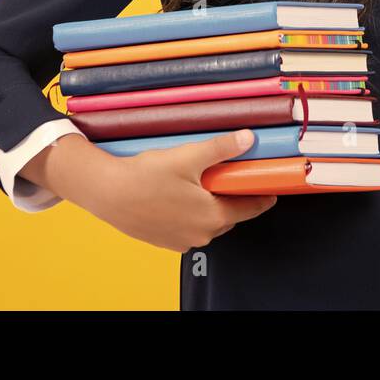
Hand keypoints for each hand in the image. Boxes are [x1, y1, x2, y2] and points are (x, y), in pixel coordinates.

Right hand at [66, 129, 278, 252]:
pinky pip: (187, 226)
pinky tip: (179, 195)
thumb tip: (247, 138)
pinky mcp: (163, 240)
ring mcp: (181, 240)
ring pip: (206, 222)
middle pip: (227, 215)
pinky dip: (189, 213)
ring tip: (202, 184)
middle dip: (231, 198)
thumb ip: (222, 148)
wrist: (107, 193)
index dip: (262, 197)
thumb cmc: (146, 177)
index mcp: (212, 217)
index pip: (249, 208)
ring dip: (209, 206)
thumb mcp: (189, 156)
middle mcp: (200, 234)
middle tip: (230, 178)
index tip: (271, 192)